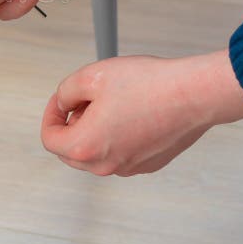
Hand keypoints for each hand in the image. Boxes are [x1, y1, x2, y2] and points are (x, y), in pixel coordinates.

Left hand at [40, 51, 242, 175]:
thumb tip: (63, 104)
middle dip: (71, 124)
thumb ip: (65, 92)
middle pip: (70, 151)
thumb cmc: (149, 85)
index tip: (61, 102)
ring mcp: (129, 167)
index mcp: (86, 146)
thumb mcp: (91, 76)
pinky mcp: (148, 164)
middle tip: (86, 100)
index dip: (50, 115)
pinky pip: (119, 153)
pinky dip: (115, 136)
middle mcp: (106, 165)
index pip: (49, 139)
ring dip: (93, 131)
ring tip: (111, 102)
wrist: (193, 94)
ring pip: (95, 153)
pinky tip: (130, 112)